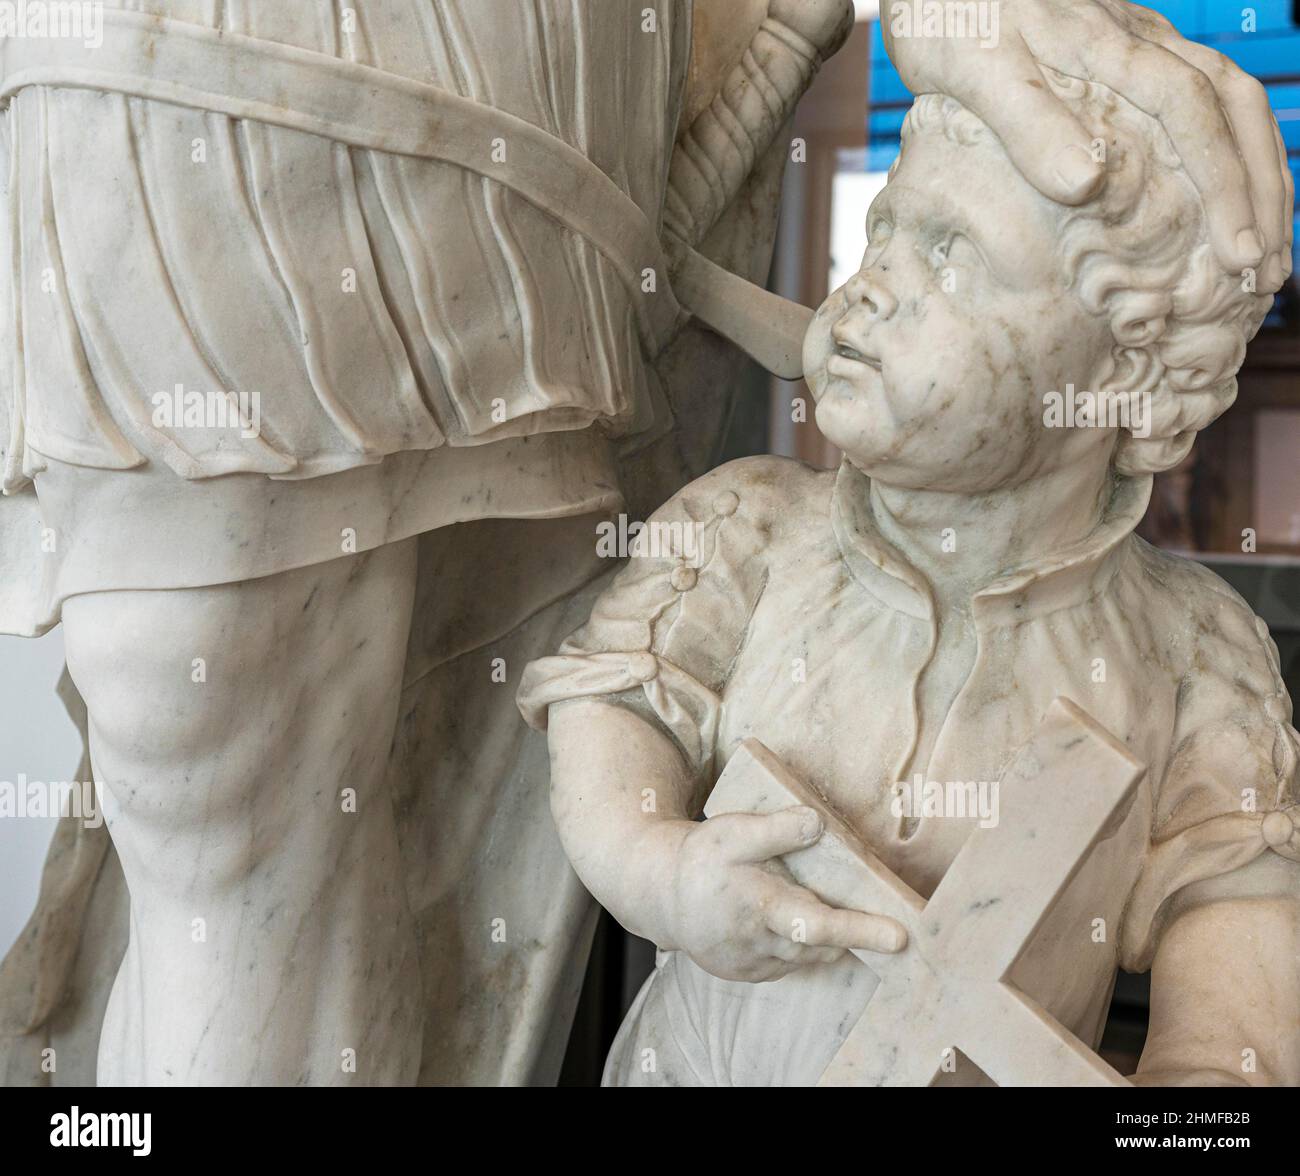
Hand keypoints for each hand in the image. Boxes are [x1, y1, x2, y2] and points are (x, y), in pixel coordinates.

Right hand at [660, 806, 907, 982]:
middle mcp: (760, 944)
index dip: (860, 930)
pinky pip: (788, 961)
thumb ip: (776, 830)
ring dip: (827, 936)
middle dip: (853, 932)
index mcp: (760, 907)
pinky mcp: (749, 973)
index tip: (899, 937)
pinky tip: (788, 917)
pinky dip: (800, 943)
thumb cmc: (702, 859)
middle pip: (821, 944)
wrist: (661, 896)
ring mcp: (755, 964)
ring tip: (820, 905)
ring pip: (808, 955)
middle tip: (881, 919)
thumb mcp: (732, 833)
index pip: (818, 925)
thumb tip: (819, 823)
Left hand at [883, 0, 1292, 287]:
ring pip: (1228, 103)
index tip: (1237, 252)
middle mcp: (1140, 40)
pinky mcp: (1124, 53)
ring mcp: (1138, 43)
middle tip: (1268, 270)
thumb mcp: (975, 71)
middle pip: (1234, 108)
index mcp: (1110, 48)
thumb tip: (1086, 184)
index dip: (1224, 185)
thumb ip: (1028, 123)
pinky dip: (1223, 152)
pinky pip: (1198, 101)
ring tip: (1263, 247)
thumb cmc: (948, 16)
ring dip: (1254, 175)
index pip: (1194, 115)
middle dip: (1261, 190)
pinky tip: (1222, 198)